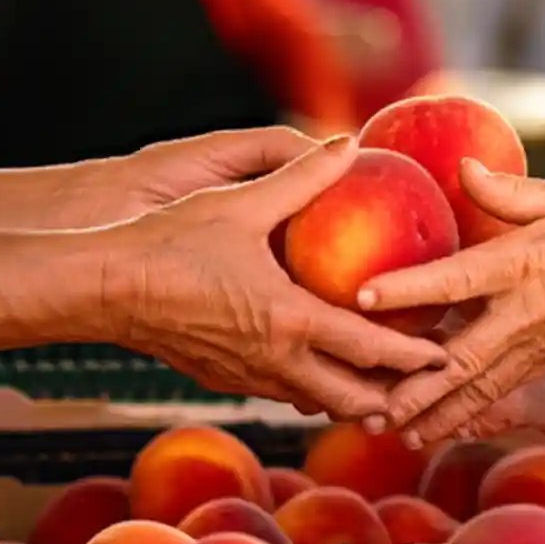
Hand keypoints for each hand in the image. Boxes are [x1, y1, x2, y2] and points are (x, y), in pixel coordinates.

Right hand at [102, 136, 446, 416]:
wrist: (97, 288)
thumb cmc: (168, 244)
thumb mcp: (241, 204)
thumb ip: (302, 176)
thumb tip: (349, 141)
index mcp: (289, 321)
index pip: (369, 350)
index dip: (413, 357)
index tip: (447, 359)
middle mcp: (274, 361)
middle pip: (352, 397)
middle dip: (394, 398)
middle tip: (428, 388)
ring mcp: (246, 377)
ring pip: (316, 402)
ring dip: (354, 400)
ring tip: (387, 391)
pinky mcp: (223, 379)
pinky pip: (282, 393)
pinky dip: (313, 392)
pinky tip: (320, 376)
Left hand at [356, 160, 544, 445]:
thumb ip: (510, 191)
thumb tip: (462, 168)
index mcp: (529, 262)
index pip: (458, 279)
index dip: (409, 288)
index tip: (361, 297)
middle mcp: (531, 312)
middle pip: (462, 358)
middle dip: (414, 387)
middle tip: (367, 407)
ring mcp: (544, 342)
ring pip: (482, 387)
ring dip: (435, 412)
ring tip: (392, 432)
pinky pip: (504, 389)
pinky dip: (469, 410)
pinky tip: (439, 424)